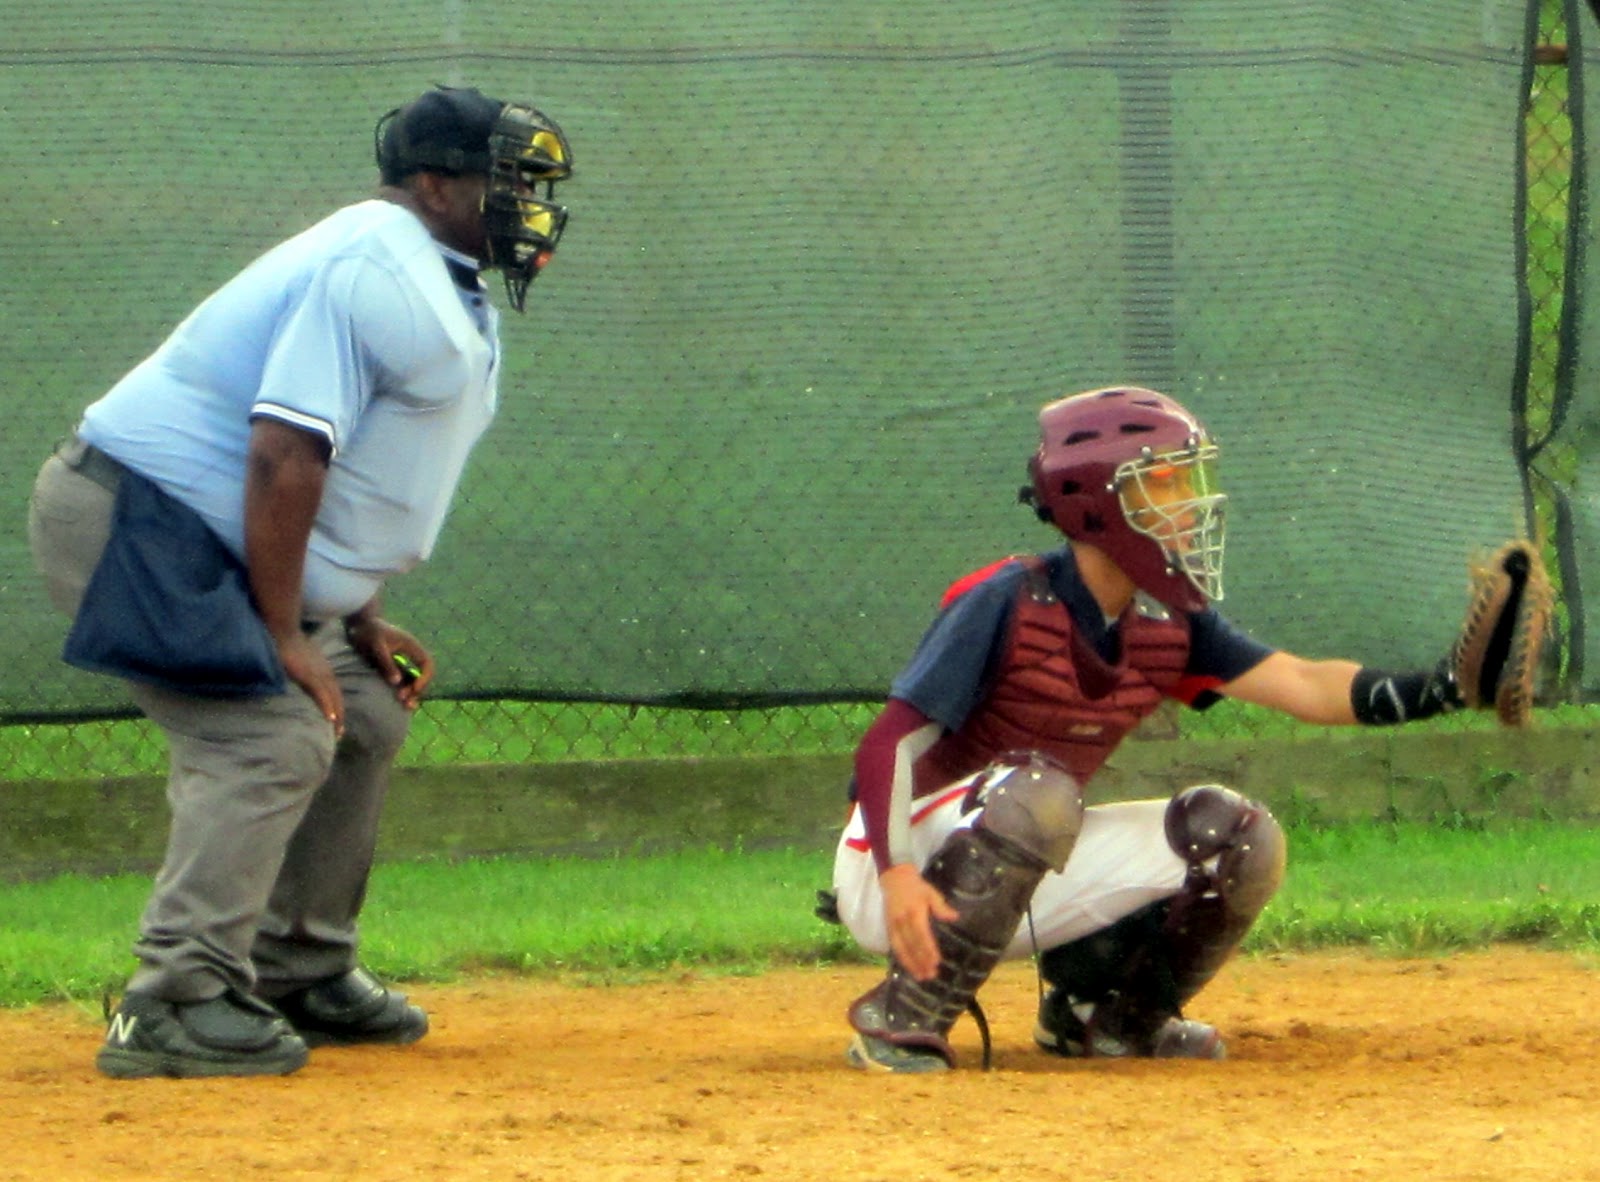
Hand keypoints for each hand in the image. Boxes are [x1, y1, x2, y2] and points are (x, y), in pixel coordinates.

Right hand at [277, 630, 344, 735]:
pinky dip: (327, 706)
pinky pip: (320, 694)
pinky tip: (331, 718)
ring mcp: (317, 674)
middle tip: (339, 733)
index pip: (333, 691)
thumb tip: (298, 675)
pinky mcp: (307, 675)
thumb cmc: (287, 640)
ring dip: (336, 716)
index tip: (336, 721)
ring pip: (331, 698)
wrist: (283, 628)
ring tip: (338, 732)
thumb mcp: (300, 656)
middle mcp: (324, 672)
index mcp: (322, 669)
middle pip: (336, 697)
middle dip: (339, 716)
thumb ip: (302, 667)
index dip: (336, 706)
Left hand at [344, 616, 432, 710]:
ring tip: (405, 705)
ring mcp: (402, 659)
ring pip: (413, 679)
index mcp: (411, 646)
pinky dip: (402, 689)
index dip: (424, 678)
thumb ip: (386, 663)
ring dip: (410, 692)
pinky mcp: (393, 664)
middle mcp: (410, 653)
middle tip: (405, 701)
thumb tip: (396, 682)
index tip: (413, 689)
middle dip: (416, 689)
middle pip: (422, 675)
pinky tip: (398, 699)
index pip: (427, 664)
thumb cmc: (367, 631)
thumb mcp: (376, 646)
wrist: (357, 624)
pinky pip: (403, 679)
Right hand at [879, 862, 958, 981]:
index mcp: (914, 912)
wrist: (894, 878)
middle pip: (912, 945)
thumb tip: (955, 917)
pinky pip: (894, 946)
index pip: (922, 935)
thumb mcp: (931, 893)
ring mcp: (893, 925)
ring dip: (911, 964)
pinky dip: (901, 958)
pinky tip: (909, 967)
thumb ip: (941, 907)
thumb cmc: (916, 886)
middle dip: (921, 961)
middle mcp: (902, 921)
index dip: (928, 949)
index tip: (936, 961)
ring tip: (921, 976)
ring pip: (901, 948)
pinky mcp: (888, 927)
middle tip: (931, 975)